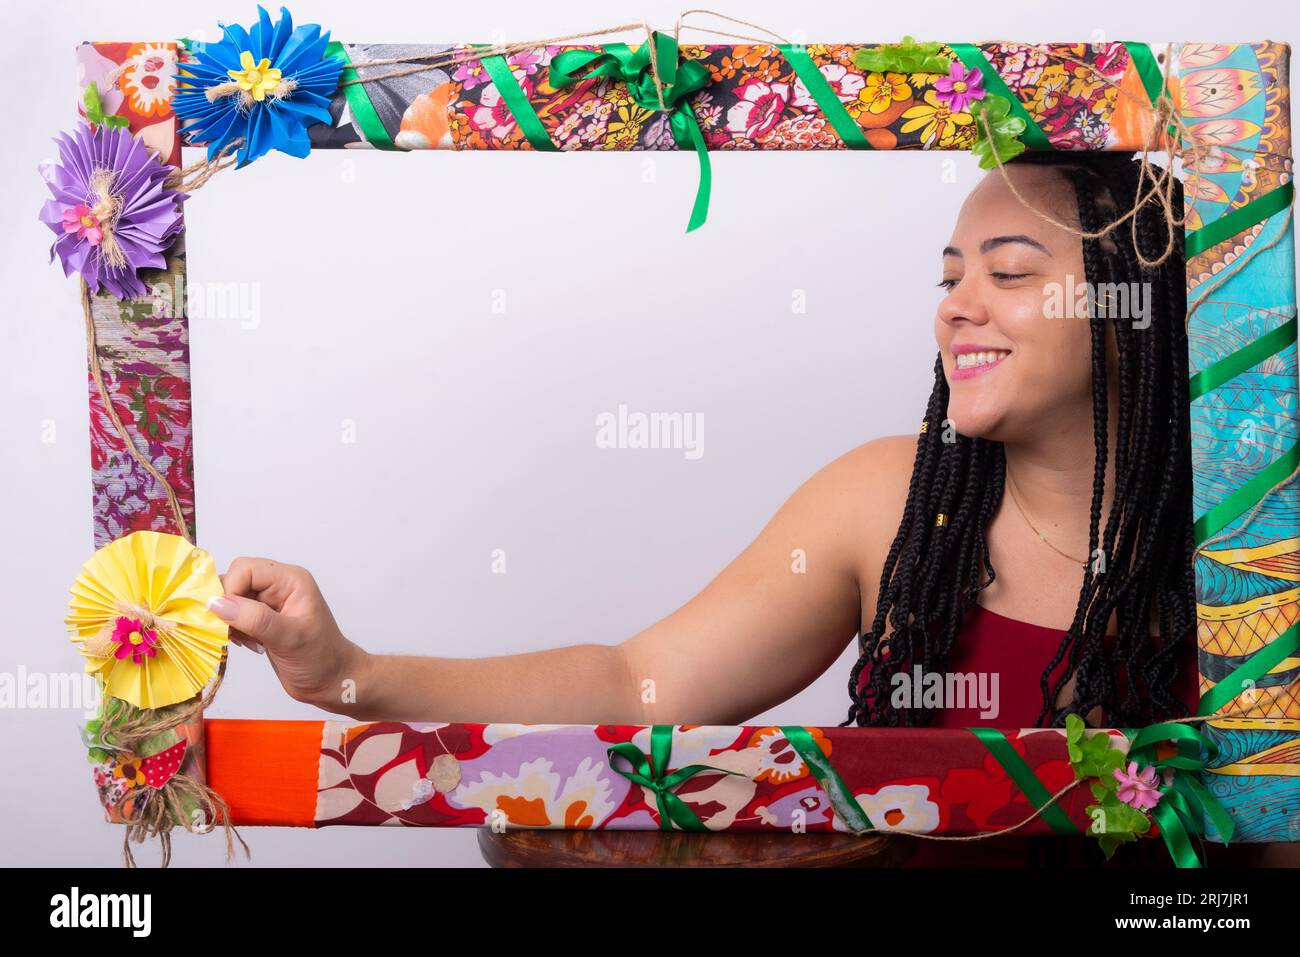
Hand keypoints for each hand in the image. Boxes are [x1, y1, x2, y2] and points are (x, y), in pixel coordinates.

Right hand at [208, 557, 366, 710]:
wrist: (330, 680)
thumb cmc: (320, 659)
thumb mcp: (289, 638)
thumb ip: (255, 619)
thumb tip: (217, 603)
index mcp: (291, 580)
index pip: (246, 569)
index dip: (231, 590)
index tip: (228, 618)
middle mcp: (278, 586)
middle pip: (234, 581)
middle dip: (228, 607)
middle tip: (239, 633)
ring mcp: (269, 602)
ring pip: (230, 599)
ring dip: (230, 621)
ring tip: (250, 641)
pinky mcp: (261, 618)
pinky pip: (233, 615)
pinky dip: (234, 630)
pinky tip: (252, 645)